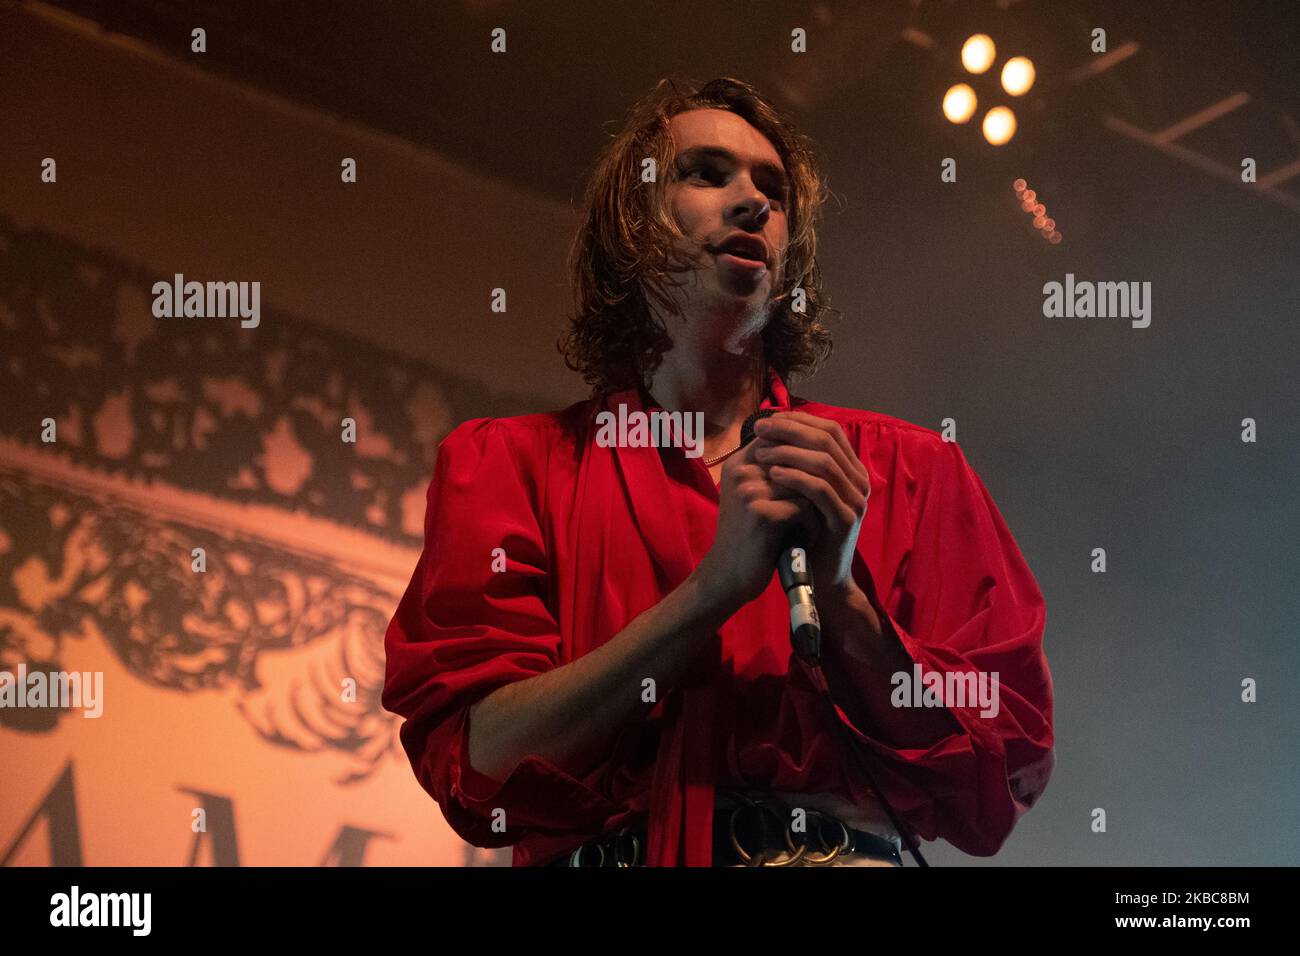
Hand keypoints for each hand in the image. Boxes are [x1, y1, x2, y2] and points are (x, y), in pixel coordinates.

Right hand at [693, 432, 816, 616]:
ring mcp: (750, 491)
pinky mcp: (762, 513)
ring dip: (815, 507)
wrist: (729, 575)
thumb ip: (771, 470)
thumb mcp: (751, 495)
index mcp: (738, 462)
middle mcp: (741, 471)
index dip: (803, 456)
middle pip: (797, 460)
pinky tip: (804, 539)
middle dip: (811, 485)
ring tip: (809, 525)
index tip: (810, 485)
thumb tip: (809, 444)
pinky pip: (805, 507)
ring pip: (805, 484)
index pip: (780, 437)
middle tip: (813, 509)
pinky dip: (811, 525)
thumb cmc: (748, 534)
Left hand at [748, 410, 870, 598]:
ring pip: (824, 462)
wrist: (820, 577)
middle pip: (827, 441)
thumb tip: (771, 428)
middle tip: (760, 429)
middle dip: (790, 431)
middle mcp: (859, 482)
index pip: (829, 431)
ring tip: (760, 453)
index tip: (766, 420)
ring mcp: (855, 501)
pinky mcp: (845, 520)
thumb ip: (797, 463)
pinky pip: (820, 489)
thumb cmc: (805, 532)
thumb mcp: (801, 493)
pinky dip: (795, 477)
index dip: (798, 421)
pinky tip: (773, 474)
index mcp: (852, 470)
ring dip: (788, 452)